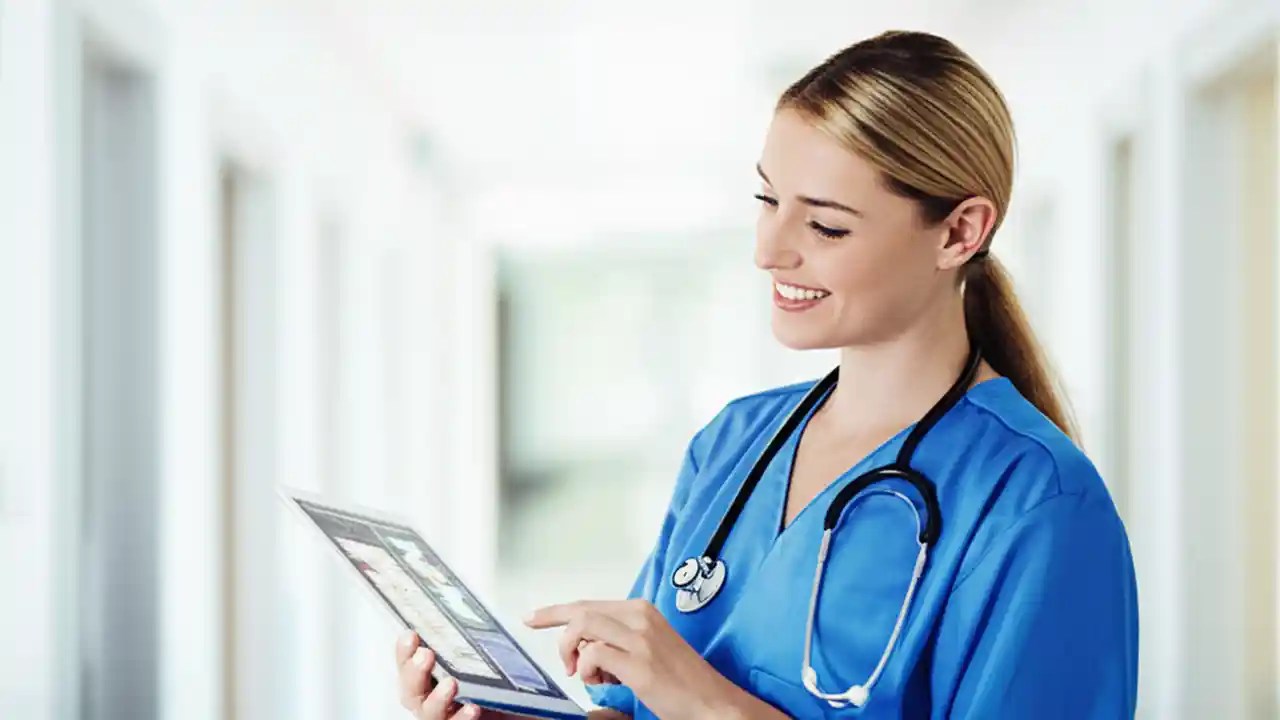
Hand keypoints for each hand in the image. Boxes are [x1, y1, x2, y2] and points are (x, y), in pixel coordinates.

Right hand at [395, 632, 518, 719]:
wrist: (523, 708)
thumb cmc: (504, 680)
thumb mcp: (499, 652)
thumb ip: (500, 635)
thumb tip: (513, 615)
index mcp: (433, 675)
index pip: (410, 663)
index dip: (404, 650)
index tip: (411, 634)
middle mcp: (433, 698)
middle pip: (411, 691)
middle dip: (414, 673)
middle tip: (426, 655)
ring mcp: (447, 717)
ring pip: (430, 713)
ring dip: (437, 699)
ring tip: (450, 684)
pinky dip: (461, 719)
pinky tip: (472, 708)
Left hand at [523, 599, 752, 719]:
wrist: (711, 700)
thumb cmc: (680, 678)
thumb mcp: (648, 645)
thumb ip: (617, 637)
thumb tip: (583, 644)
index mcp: (641, 610)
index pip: (588, 604)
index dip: (556, 611)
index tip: (533, 618)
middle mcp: (639, 617)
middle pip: (581, 611)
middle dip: (556, 630)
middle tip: (559, 661)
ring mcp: (639, 639)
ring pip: (583, 627)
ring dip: (573, 653)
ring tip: (584, 675)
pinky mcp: (639, 664)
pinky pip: (593, 656)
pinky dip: (586, 670)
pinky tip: (601, 682)